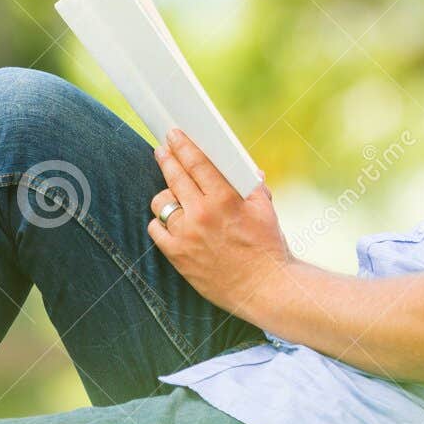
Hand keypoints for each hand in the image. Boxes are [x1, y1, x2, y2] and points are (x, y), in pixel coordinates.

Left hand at [147, 128, 289, 318]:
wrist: (264, 289)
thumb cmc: (267, 247)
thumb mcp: (265, 209)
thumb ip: (253, 185)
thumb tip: (247, 169)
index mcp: (225, 198)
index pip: (196, 162)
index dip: (182, 145)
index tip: (173, 134)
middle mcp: (202, 214)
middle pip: (175, 176)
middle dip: (166, 158)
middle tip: (162, 150)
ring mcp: (187, 235)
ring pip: (161, 202)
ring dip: (165, 194)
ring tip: (169, 191)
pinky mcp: (177, 255)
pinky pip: (156, 229)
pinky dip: (160, 223)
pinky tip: (167, 220)